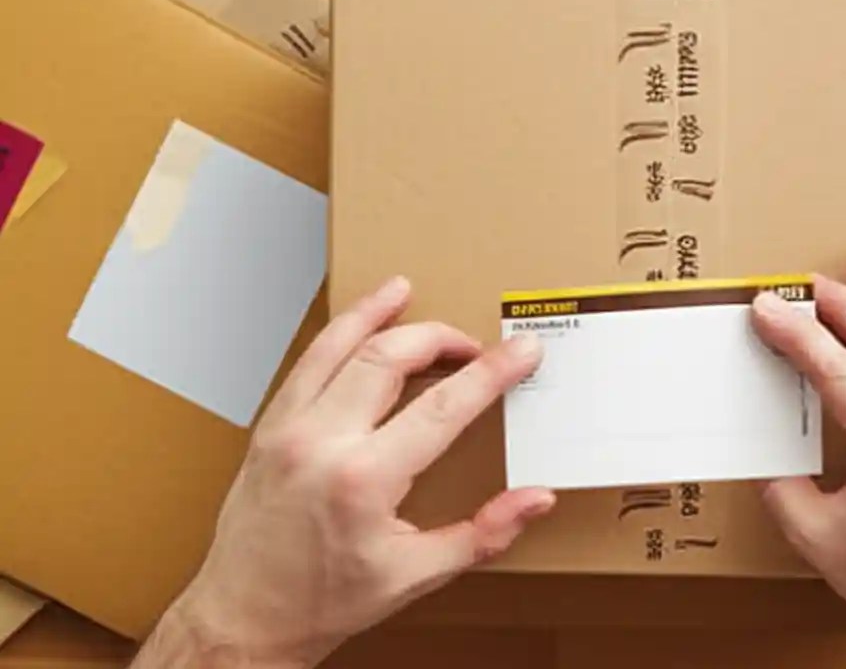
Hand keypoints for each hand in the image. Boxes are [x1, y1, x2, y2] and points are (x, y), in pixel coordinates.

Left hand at [133, 277, 554, 668]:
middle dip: (440, 338)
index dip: (491, 372)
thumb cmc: (325, 602)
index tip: (522, 351)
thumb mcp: (415, 576)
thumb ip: (484, 533)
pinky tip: (355, 323)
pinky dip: (334, 334)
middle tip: (474, 344)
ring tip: (404, 291)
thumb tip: (536, 499)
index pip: (444, 406)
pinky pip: (305, 365)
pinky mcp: (268, 429)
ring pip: (338, 346)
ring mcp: (287, 430)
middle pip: (389, 358)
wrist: (244, 619)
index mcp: (364, 481)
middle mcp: (321, 443)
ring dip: (377, 314)